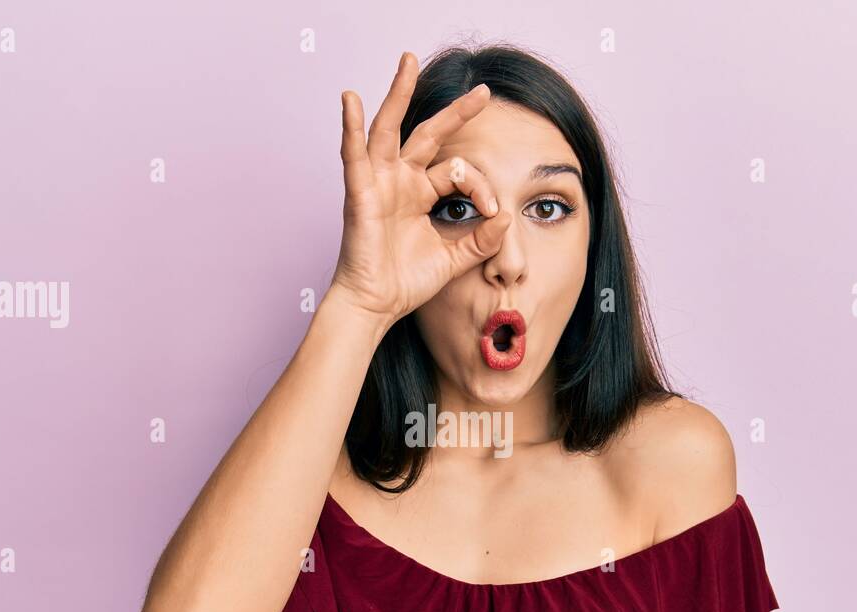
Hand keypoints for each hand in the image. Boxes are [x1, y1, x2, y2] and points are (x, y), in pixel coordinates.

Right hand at [327, 51, 510, 331]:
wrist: (377, 305)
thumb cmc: (407, 283)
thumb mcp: (455, 259)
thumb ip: (482, 239)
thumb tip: (507, 215)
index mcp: (422, 193)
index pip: (460, 172)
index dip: (481, 187)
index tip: (493, 211)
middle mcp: (401, 181)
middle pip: (428, 134)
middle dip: (455, 112)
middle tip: (483, 91)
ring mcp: (379, 183)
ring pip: (389, 128)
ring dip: (399, 93)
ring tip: (408, 61)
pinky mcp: (360, 194)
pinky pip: (354, 154)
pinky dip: (350, 126)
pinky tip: (349, 100)